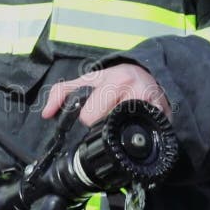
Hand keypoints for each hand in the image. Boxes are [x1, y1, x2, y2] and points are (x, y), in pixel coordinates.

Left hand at [42, 63, 170, 125]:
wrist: (150, 73)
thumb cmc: (116, 78)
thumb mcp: (89, 80)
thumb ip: (62, 92)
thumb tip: (46, 114)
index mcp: (112, 80)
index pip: (89, 115)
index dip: (88, 118)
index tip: (92, 114)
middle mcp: (133, 90)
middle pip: (106, 126)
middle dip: (103, 125)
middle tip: (108, 117)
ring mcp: (150, 104)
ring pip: (124, 133)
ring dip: (120, 130)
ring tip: (120, 119)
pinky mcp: (163, 116)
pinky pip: (144, 135)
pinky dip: (137, 134)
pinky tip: (135, 124)